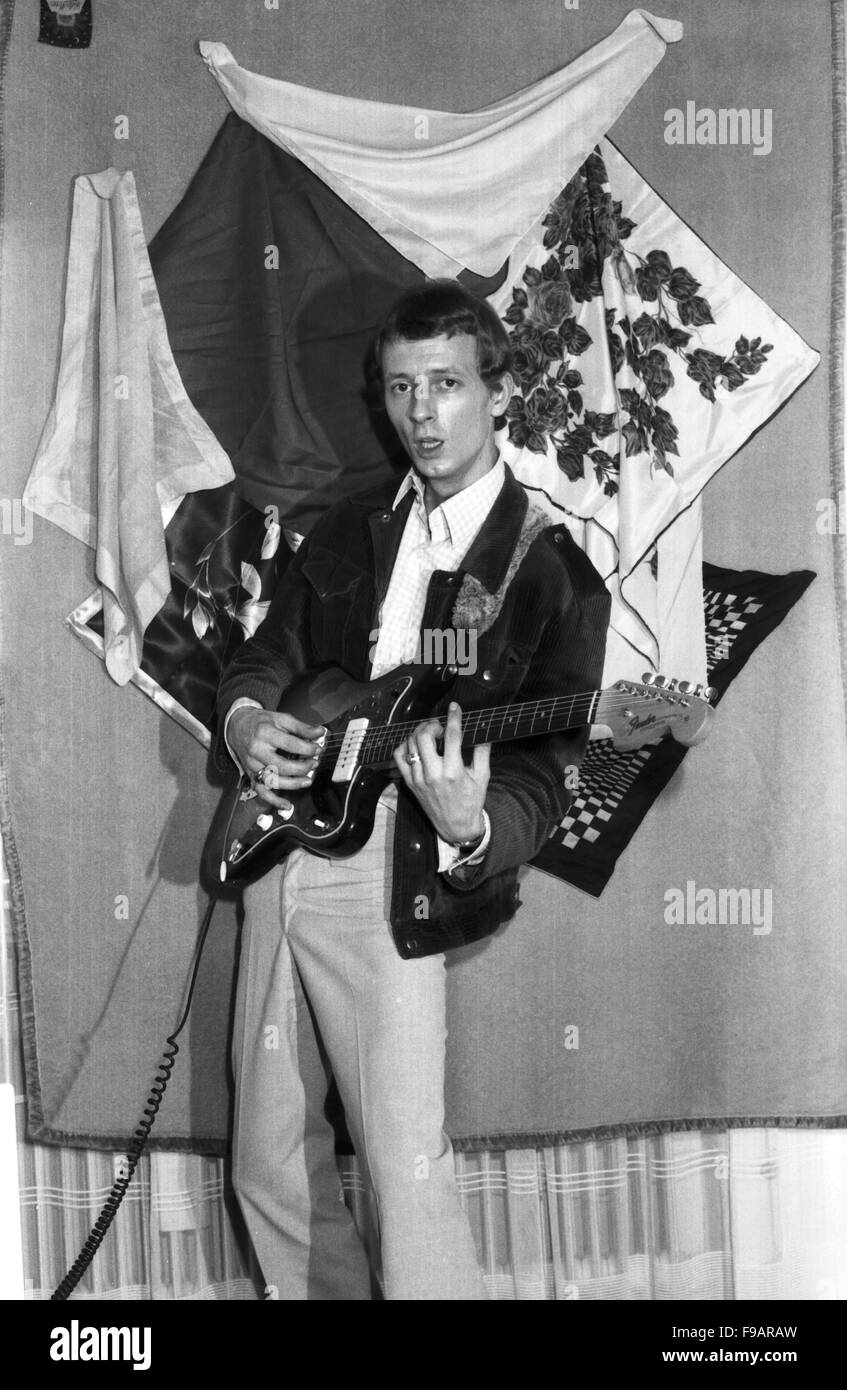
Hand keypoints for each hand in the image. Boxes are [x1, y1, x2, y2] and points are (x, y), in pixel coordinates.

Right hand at [228, 707, 326, 807]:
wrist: (237, 726)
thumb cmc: (261, 722)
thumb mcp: (281, 719)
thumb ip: (301, 727)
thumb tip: (320, 732)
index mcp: (265, 733)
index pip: (290, 744)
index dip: (308, 748)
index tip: (318, 750)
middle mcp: (257, 750)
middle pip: (281, 766)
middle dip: (302, 768)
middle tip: (314, 764)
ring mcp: (252, 765)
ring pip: (273, 781)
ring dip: (293, 784)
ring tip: (308, 780)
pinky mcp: (250, 774)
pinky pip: (261, 791)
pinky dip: (274, 800)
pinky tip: (287, 804)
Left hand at [393, 701, 489, 842]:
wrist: (456, 826)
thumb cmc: (471, 802)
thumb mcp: (482, 777)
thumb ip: (483, 752)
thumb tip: (484, 732)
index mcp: (453, 772)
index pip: (451, 736)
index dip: (453, 717)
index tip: (454, 707)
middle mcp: (433, 774)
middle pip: (424, 736)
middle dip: (432, 724)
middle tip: (440, 725)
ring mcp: (418, 779)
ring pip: (411, 744)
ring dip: (419, 733)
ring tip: (430, 733)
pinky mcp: (410, 783)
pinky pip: (400, 758)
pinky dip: (405, 746)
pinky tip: (416, 745)